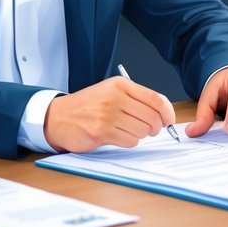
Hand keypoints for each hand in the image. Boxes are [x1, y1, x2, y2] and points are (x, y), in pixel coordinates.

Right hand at [43, 77, 175, 152]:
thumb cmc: (87, 106)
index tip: (169, 120)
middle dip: (155, 127)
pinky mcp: (101, 131)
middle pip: (152, 117)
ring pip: (142, 131)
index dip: (168, 113)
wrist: (58, 116)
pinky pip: (130, 141)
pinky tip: (117, 136)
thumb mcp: (111, 92)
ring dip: (139, 135)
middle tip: (148, 129)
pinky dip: (128, 141)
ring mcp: (108, 115)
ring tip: (127, 130)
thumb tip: (163, 114)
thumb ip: (135, 99)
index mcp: (120, 85)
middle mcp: (115, 97)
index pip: (156, 99)